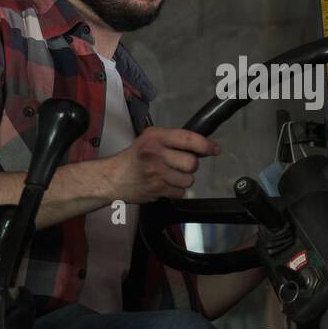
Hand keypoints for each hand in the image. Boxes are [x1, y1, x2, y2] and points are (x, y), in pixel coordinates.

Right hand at [105, 126, 220, 202]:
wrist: (112, 178)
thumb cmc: (135, 157)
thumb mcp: (151, 139)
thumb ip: (175, 141)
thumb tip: (205, 147)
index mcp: (155, 137)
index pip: (188, 138)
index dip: (205, 145)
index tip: (215, 149)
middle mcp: (155, 153)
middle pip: (192, 163)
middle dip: (191, 166)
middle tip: (180, 165)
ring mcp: (155, 173)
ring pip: (188, 180)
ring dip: (183, 180)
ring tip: (170, 176)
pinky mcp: (156, 189)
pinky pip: (180, 192)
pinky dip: (176, 190)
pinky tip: (165, 185)